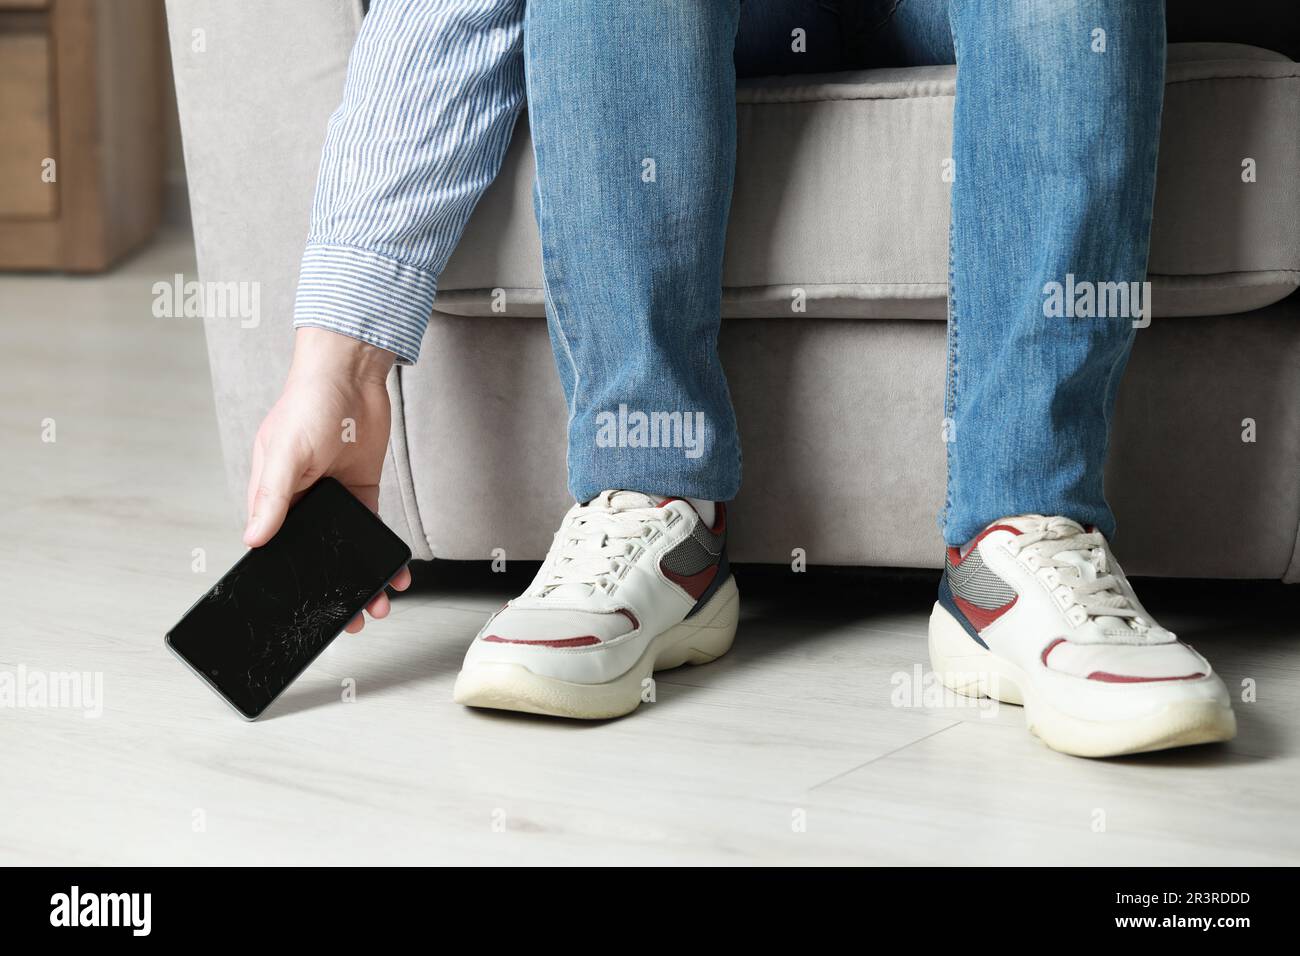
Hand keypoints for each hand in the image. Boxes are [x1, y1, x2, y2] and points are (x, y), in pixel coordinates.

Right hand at [244, 327, 411, 632]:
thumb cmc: (307, 405)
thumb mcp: (283, 453)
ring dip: (361, 578)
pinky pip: (372, 531)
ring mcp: (333, 499)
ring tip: (377, 607)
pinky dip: (383, 554)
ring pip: (346, 550)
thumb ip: (271, 497)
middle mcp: (301, 503)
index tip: (297, 613)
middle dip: (330, 590)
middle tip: (348, 621)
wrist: (352, 375)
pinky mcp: (362, 492)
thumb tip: (254, 539)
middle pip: (314, 556)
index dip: (286, 581)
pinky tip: (396, 574)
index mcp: (271, 498)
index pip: (274, 549)